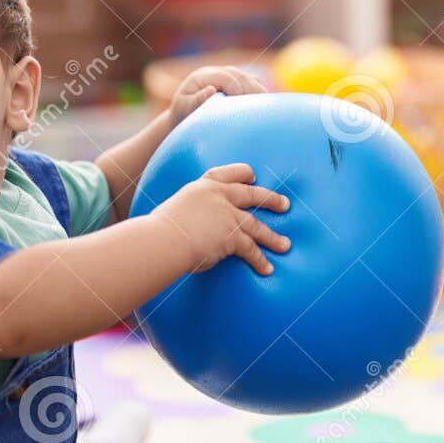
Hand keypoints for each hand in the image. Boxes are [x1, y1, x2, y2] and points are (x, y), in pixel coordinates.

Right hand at [153, 163, 290, 274]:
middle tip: (285, 204)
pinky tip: (267, 269)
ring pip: (257, 226)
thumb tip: (190, 227)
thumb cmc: (158, 232)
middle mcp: (218, 197)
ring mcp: (227, 215)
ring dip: (272, 237)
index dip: (242, 174)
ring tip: (285, 245)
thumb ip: (188, 213)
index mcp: (202, 187)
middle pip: (251, 194)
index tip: (253, 176)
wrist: (162, 241)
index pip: (226, 173)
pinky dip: (259, 261)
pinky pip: (250, 249)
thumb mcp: (173, 211)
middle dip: (270, 199)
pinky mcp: (232, 236)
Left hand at [168, 65, 267, 125]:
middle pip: (239, 75)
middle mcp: (216, 73)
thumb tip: (211, 90)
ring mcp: (227, 77)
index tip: (240, 101)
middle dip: (249, 88)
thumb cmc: (183, 115)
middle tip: (257, 105)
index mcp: (202, 76)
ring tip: (265, 104)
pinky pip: (253, 84)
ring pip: (248, 78)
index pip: (224, 75)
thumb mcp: (184, 108)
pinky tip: (266, 104)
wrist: (184, 118)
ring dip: (258, 90)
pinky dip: (260, 92)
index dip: (235, 86)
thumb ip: (195, 100)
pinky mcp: (236, 85)